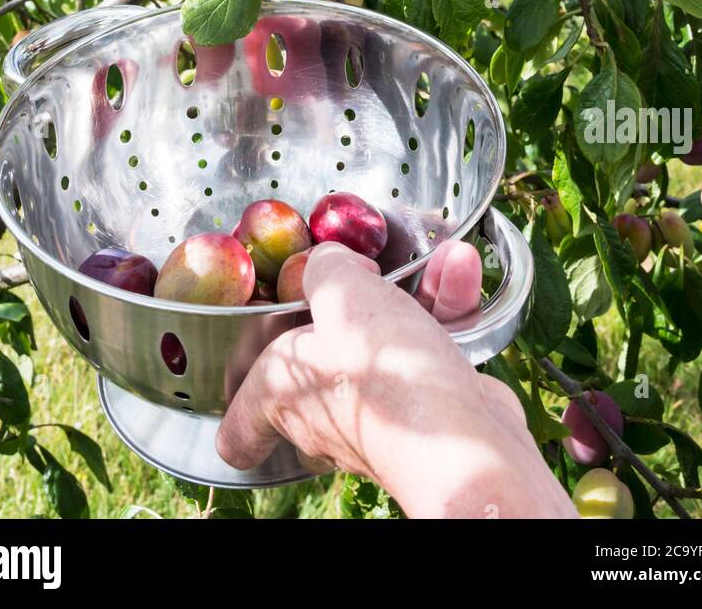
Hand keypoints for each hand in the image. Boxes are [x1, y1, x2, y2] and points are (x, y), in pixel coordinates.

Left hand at [216, 240, 576, 518]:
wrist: (461, 442)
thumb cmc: (383, 376)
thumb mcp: (340, 293)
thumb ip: (324, 266)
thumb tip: (329, 262)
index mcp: (283, 397)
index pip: (241, 427)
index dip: (240, 406)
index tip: (246, 374)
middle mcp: (325, 416)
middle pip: (323, 360)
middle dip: (352, 307)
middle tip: (367, 274)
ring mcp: (378, 417)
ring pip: (387, 343)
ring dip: (417, 293)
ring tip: (441, 258)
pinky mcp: (428, 411)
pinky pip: (431, 350)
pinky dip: (447, 309)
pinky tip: (461, 268)